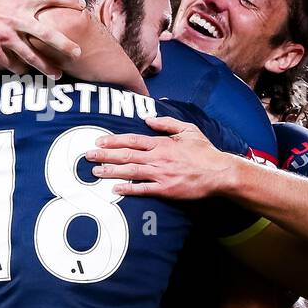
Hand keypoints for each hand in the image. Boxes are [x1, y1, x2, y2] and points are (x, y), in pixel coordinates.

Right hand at [0, 0, 84, 76]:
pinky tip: (24, 72)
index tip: (82, 7)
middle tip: (78, 53)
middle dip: (65, 45)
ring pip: (31, 56)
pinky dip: (19, 68)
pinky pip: (11, 63)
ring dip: (46, 67)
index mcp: (22, 1)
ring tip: (57, 74)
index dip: (69, 0)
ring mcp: (5, 36)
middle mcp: (16, 18)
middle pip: (48, 34)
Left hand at [85, 115, 237, 197]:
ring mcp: (161, 174)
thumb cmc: (204, 151)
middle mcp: (158, 158)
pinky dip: (128, 189)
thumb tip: (148, 118)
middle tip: (87, 156)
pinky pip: (143, 189)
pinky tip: (115, 189)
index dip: (113, 141)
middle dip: (105, 156)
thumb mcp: (188, 130)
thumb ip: (167, 123)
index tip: (99, 142)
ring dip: (111, 172)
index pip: (132, 140)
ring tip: (95, 172)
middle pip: (126, 155)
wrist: (219, 173)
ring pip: (131, 172)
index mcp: (162, 143)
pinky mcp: (166, 190)